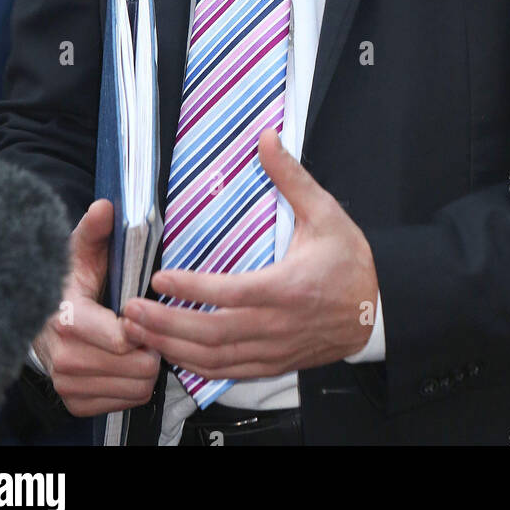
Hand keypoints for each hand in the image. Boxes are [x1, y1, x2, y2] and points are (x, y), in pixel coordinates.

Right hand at [33, 198, 161, 416]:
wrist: (41, 317)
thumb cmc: (69, 280)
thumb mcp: (80, 250)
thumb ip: (95, 230)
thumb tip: (105, 208)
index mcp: (66, 319)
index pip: (123, 338)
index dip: (144, 323)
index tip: (142, 307)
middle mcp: (63, 359)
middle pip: (137, 366)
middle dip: (151, 345)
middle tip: (147, 326)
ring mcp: (67, 385)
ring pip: (137, 387)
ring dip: (145, 366)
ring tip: (138, 341)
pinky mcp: (75, 402)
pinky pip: (126, 402)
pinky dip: (134, 384)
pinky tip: (126, 361)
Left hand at [121, 130, 378, 379]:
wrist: (378, 310)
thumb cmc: (350, 261)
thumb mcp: (325, 213)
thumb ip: (291, 177)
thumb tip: (267, 137)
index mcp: (288, 287)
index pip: (230, 293)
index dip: (192, 289)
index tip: (159, 277)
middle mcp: (277, 324)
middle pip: (212, 334)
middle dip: (166, 324)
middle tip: (131, 311)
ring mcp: (274, 349)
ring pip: (215, 359)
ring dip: (173, 348)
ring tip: (140, 332)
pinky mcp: (273, 363)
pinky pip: (228, 372)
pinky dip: (196, 367)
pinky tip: (173, 353)